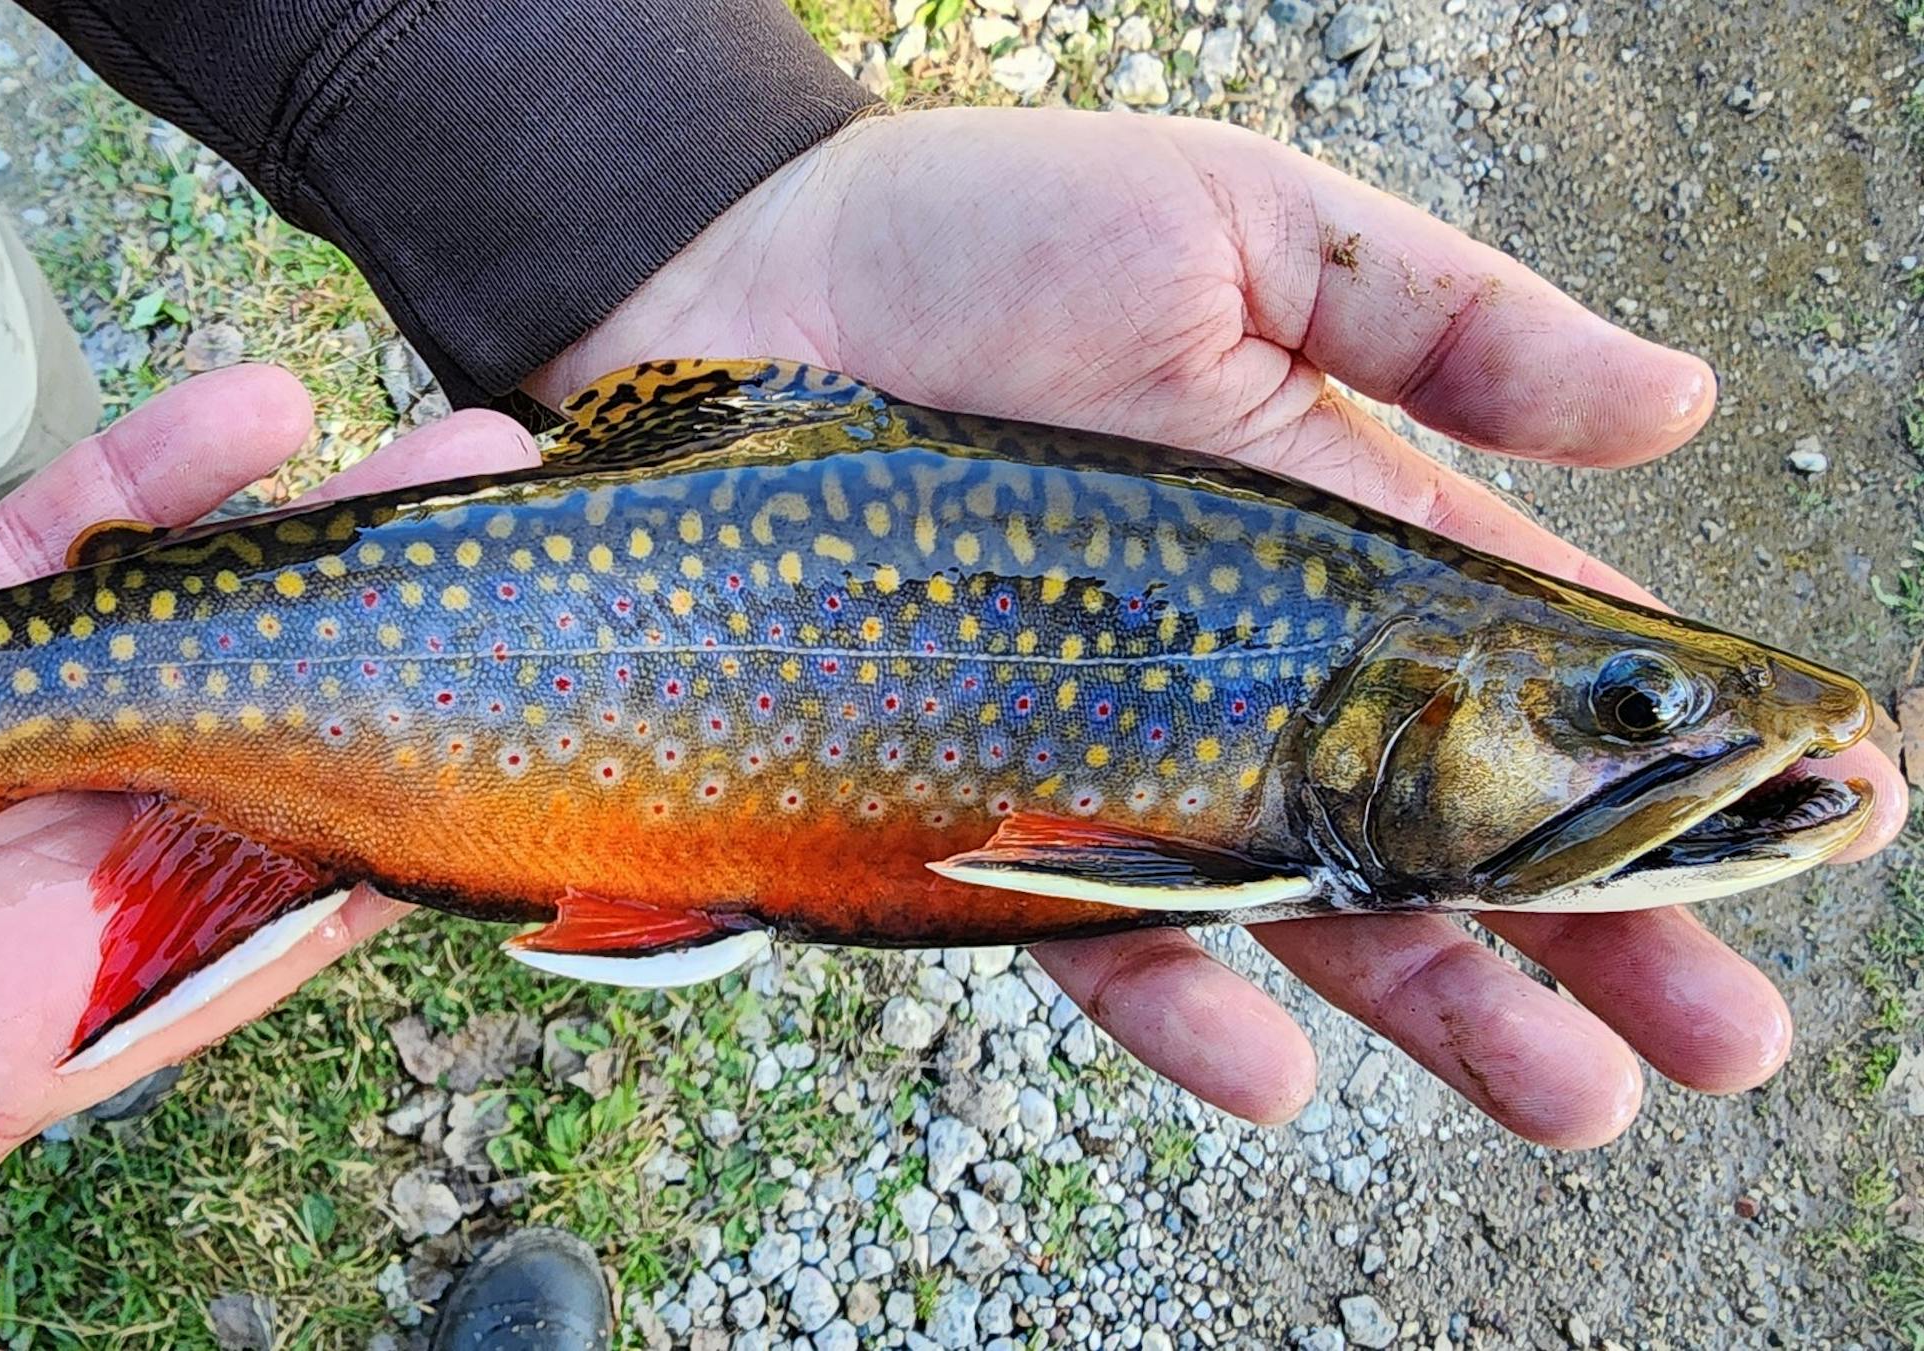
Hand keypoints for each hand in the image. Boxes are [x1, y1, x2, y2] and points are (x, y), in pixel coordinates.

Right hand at [0, 367, 537, 1346]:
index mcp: (1, 1029)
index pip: (249, 931)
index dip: (385, 849)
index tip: (514, 774)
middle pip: (244, 746)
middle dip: (383, 657)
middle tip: (529, 565)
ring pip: (152, 628)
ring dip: (297, 545)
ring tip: (446, 458)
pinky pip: (0, 556)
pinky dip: (124, 485)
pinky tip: (251, 422)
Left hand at [534, 107, 1909, 1147]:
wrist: (731, 274)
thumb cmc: (982, 231)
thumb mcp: (1244, 228)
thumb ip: (1445, 320)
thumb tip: (1684, 398)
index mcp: (1334, 541)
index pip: (1535, 677)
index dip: (1667, 757)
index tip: (1828, 828)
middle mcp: (1244, 670)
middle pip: (1448, 827)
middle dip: (1593, 931)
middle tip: (1724, 1036)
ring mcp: (1114, 746)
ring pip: (1301, 912)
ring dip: (1436, 1009)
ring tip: (1572, 1093)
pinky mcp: (971, 798)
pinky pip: (1088, 924)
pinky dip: (1179, 999)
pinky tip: (1276, 1067)